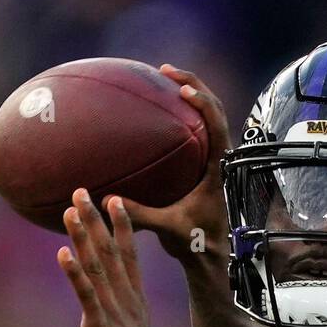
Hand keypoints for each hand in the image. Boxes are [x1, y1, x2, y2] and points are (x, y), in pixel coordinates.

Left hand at [58, 188, 158, 326]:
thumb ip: (117, 319)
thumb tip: (105, 314)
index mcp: (134, 303)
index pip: (130, 257)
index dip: (121, 227)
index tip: (114, 199)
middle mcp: (126, 302)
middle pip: (112, 253)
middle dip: (97, 220)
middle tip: (84, 191)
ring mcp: (114, 314)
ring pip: (98, 267)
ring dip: (83, 236)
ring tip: (70, 210)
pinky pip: (85, 296)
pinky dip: (74, 273)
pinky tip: (62, 253)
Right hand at [102, 64, 231, 264]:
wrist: (210, 256)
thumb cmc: (195, 243)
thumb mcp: (169, 229)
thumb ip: (141, 214)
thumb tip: (107, 200)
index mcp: (218, 169)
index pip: (217, 126)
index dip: (203, 103)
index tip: (183, 89)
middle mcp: (219, 160)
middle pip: (216, 110)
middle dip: (194, 83)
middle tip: (166, 70)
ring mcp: (213, 161)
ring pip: (208, 117)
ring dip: (190, 94)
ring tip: (163, 79)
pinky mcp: (204, 166)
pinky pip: (195, 132)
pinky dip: (180, 116)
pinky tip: (156, 111)